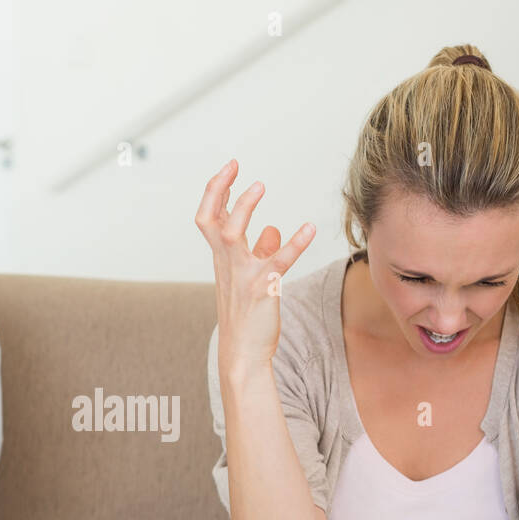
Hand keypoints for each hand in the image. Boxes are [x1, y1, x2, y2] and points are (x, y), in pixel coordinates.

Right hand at [194, 159, 315, 374]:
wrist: (243, 353)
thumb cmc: (247, 318)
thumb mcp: (250, 280)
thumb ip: (261, 251)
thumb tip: (272, 230)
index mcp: (223, 259)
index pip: (209, 218)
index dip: (216, 192)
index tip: (230, 170)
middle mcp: (227, 263)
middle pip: (211, 220)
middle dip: (219, 190)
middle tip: (235, 166)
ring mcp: (242, 275)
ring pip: (232, 234)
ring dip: (244, 208)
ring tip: (259, 186)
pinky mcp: (263, 288)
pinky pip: (278, 261)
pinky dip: (295, 243)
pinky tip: (310, 229)